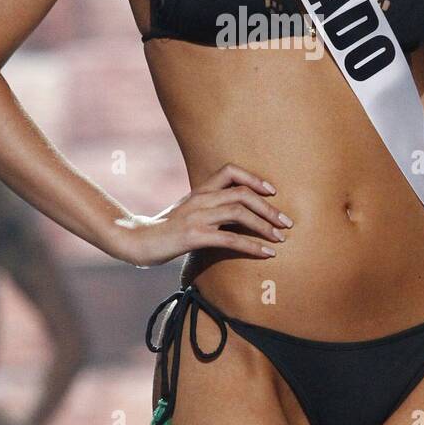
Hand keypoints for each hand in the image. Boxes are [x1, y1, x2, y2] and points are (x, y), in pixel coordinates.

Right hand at [111, 163, 292, 268]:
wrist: (135, 241)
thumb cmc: (163, 229)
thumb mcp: (186, 211)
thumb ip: (207, 208)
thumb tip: (232, 215)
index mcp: (200, 190)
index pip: (230, 171)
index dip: (254, 178)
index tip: (271, 191)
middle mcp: (201, 199)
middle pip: (242, 193)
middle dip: (269, 207)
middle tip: (287, 221)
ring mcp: (197, 216)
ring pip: (239, 212)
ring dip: (265, 225)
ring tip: (281, 238)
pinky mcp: (194, 236)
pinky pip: (229, 238)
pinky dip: (252, 245)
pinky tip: (266, 253)